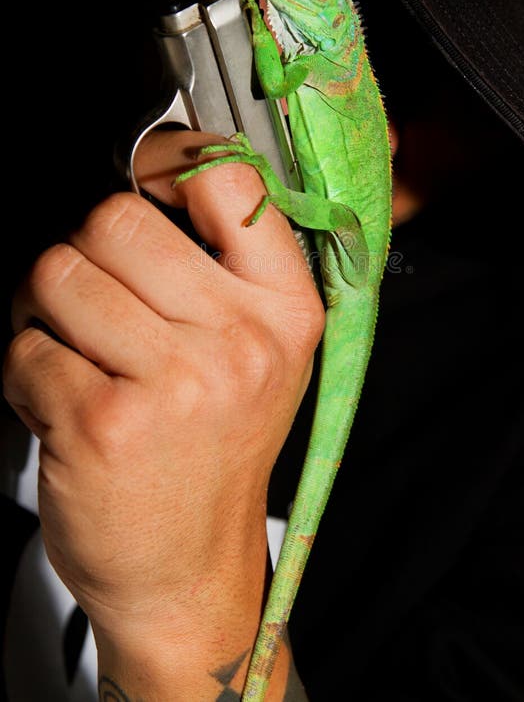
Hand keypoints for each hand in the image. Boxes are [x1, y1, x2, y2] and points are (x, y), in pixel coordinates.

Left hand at [3, 131, 323, 698]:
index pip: (228, 181)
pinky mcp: (103, 423)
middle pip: (116, 219)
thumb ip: (225, 268)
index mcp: (285, 311)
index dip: (166, 163)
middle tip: (88, 299)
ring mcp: (174, 383)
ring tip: (74, 351)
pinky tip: (60, 403)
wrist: (189, 572)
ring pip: (57, 272)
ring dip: (44, 308)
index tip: (140, 182)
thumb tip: (153, 176)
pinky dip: (26, 369)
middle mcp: (239, 341)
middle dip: (82, 252)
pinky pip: (25, 347)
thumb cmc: (216, 453)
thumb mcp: (259, 356)